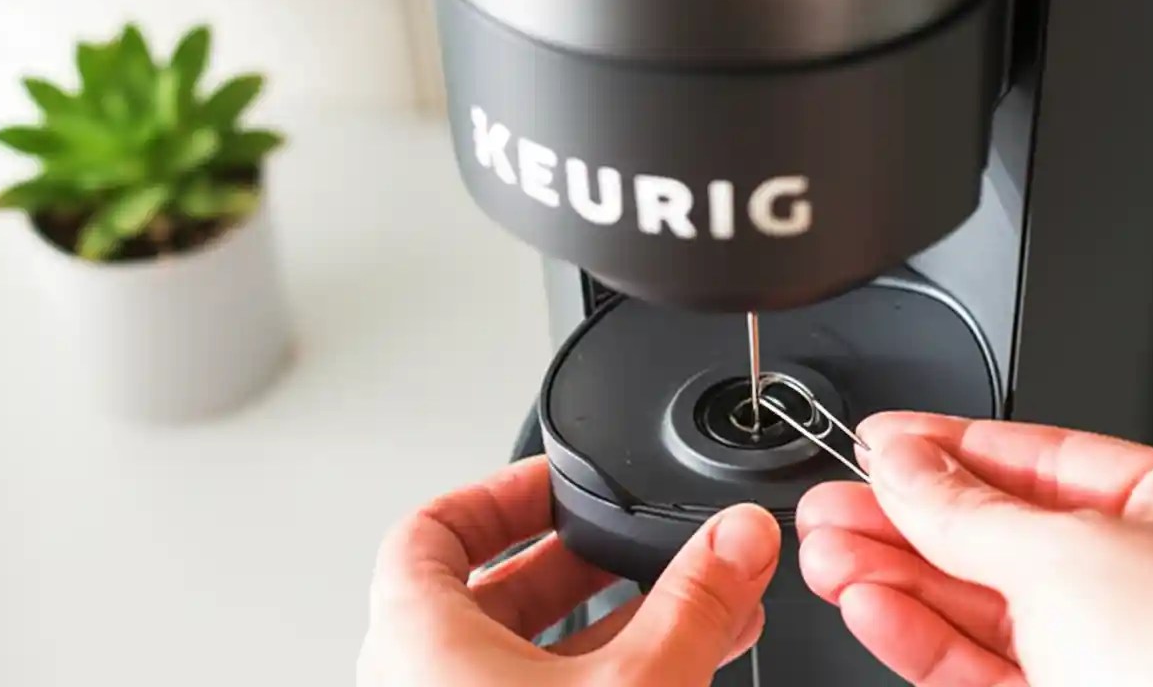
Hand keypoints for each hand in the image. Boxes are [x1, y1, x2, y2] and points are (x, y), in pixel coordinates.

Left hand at [357, 457, 780, 685]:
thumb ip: (692, 605)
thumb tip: (736, 538)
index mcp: (416, 640)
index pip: (429, 530)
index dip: (498, 494)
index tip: (558, 485)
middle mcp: (416, 683)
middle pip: (481, 590)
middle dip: (571, 563)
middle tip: (624, 546)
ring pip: (513, 656)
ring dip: (592, 627)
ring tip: (665, 610)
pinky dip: (590, 679)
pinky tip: (660, 673)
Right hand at [797, 412, 1152, 686]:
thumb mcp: (1068, 558)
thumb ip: (967, 509)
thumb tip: (901, 460)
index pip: (1041, 458)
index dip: (947, 445)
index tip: (876, 442)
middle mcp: (1142, 582)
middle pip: (994, 532)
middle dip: (900, 518)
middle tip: (832, 503)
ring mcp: (1102, 653)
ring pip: (976, 604)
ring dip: (891, 576)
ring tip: (826, 555)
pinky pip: (975, 666)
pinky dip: (916, 636)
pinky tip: (869, 607)